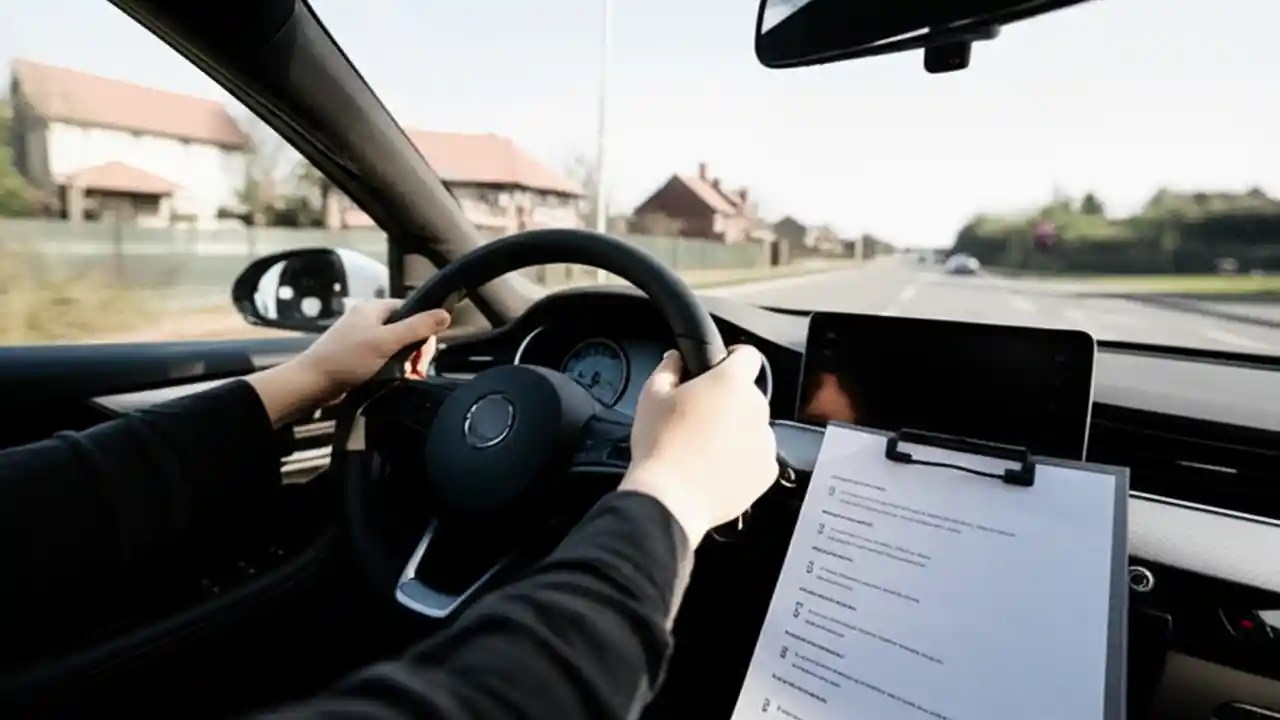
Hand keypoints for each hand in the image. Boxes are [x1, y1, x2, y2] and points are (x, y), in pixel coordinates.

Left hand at [294, 300, 449, 395]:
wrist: (312, 383)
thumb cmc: (347, 359)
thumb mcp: (386, 341)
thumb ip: (416, 327)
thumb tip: (446, 314)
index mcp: (374, 308)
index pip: (411, 310)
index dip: (424, 330)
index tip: (425, 354)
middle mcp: (368, 318)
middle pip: (406, 329)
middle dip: (416, 350)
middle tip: (416, 370)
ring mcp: (362, 337)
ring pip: (396, 345)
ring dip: (405, 362)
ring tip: (406, 377)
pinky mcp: (358, 355)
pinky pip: (384, 357)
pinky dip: (392, 368)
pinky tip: (394, 379)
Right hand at [619, 346, 776, 541]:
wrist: (669, 499)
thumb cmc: (659, 445)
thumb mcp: (652, 396)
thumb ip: (668, 368)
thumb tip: (676, 359)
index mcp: (731, 382)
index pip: (748, 355)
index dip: (732, 358)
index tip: (718, 368)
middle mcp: (756, 408)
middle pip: (747, 395)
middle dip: (727, 401)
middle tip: (697, 417)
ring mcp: (765, 441)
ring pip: (753, 426)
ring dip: (736, 431)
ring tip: (704, 448)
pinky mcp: (766, 471)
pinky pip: (757, 456)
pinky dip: (741, 460)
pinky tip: (715, 468)